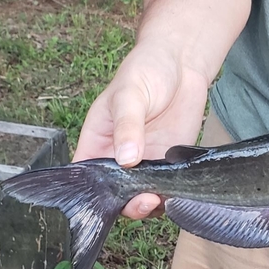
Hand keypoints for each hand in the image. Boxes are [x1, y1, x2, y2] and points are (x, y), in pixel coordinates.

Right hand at [73, 43, 208, 218]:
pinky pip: (168, 190)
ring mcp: (146, 163)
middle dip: (127, 204)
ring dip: (150, 205)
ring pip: (142, 198)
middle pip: (115, 195)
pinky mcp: (171, 164)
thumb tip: (126, 159)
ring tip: (159, 198)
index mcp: (96, 141)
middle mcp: (118, 158)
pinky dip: (172, 198)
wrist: (183, 63)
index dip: (92, 193)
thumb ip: (128, 125)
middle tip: (143, 200)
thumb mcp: (130, 93)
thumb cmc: (146, 69)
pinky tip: (178, 194)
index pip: (86, 176)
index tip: (108, 198)